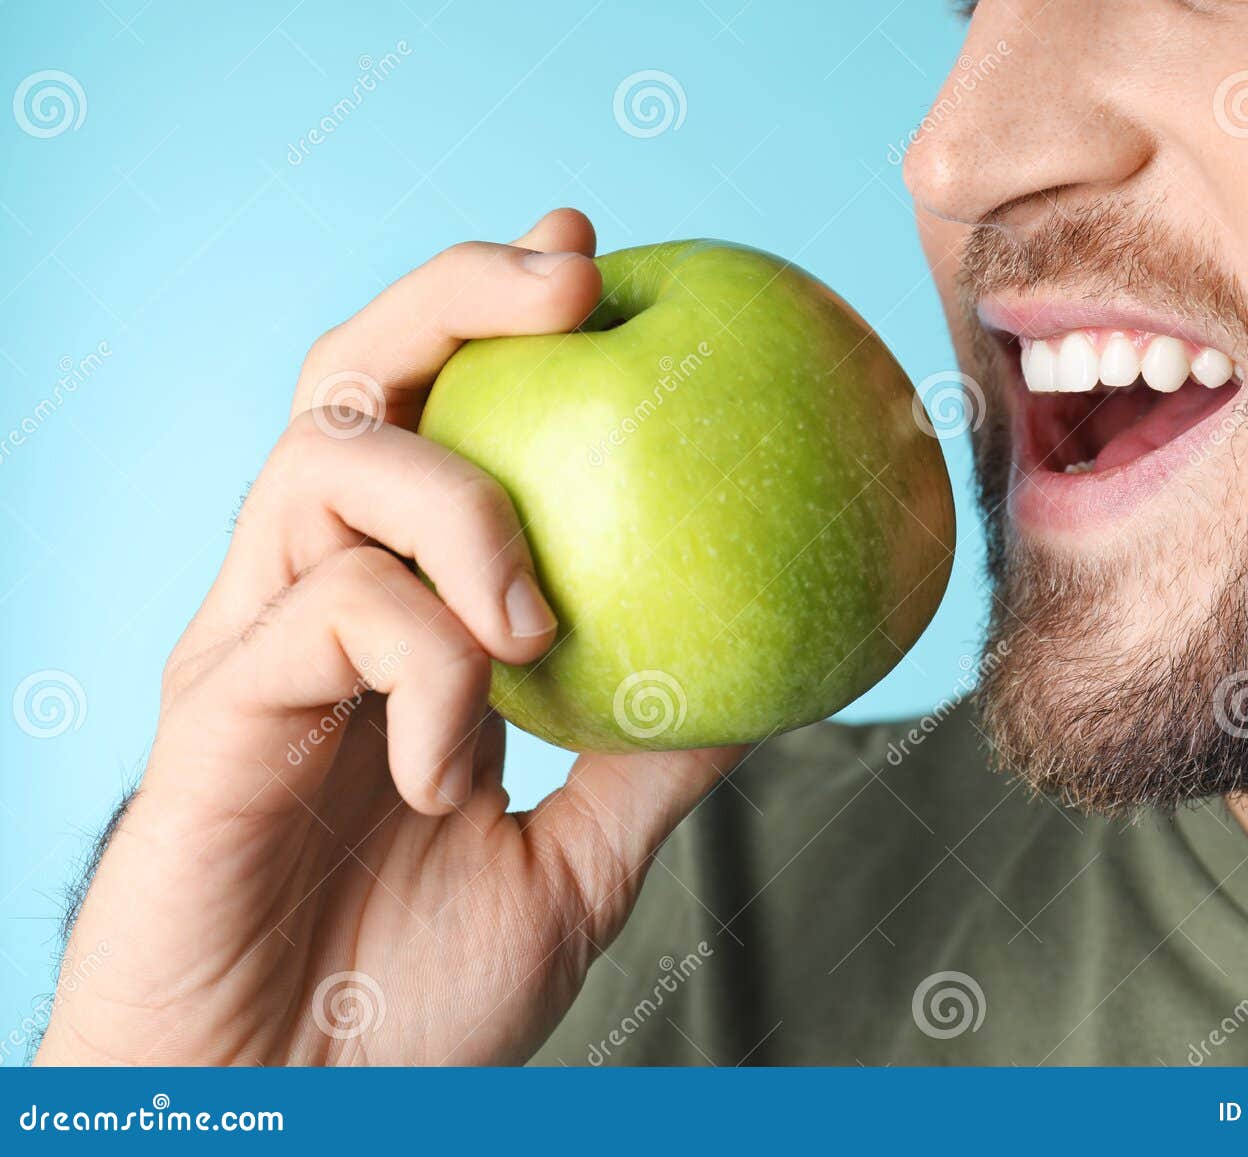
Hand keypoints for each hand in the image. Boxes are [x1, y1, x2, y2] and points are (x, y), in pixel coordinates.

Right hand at [36, 209, 739, 1065]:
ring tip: (534, 617)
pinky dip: (427, 668)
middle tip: (572, 276)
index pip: (433, 422)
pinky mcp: (209, 709)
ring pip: (326, 460)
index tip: (598, 260)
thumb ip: (650, 756)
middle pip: (354, 378)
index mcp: (385, 616)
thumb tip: (769, 671)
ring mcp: (252, 644)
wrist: (292, 1109)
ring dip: (457, 506)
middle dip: (453, 296)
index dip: (498, 320)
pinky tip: (458, 767)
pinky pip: (329, 613)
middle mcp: (307, 597)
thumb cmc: (411, 993)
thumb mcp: (579, 859)